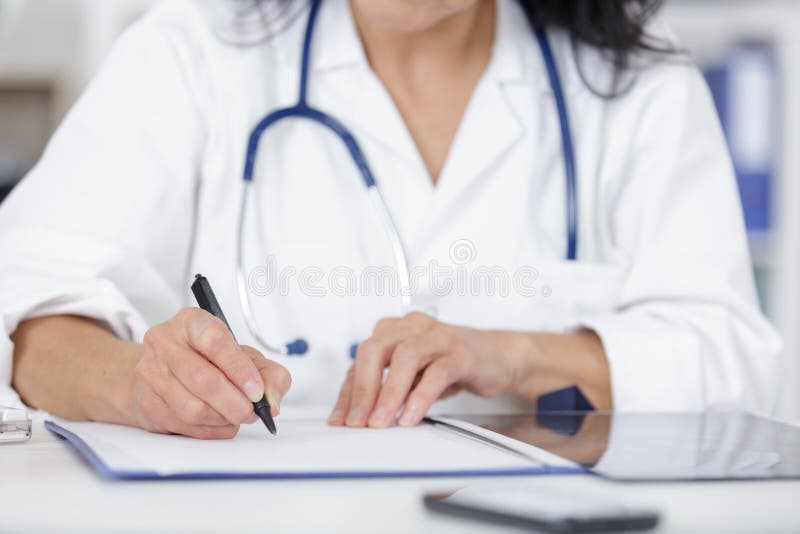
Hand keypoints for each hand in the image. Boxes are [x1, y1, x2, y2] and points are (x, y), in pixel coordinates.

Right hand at [131, 308, 290, 438]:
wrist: (169, 372)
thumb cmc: (211, 361)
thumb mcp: (247, 358)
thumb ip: (270, 375)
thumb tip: (271, 401)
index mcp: (192, 322)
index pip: (215, 341)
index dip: (240, 370)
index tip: (256, 391)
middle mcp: (165, 341)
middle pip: (203, 380)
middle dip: (235, 403)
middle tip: (251, 412)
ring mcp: (151, 372)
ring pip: (192, 408)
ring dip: (222, 419)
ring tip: (234, 415)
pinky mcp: (146, 401)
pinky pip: (183, 426)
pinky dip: (209, 430)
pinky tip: (217, 421)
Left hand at [328, 312, 527, 428]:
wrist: (498, 355)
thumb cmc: (450, 363)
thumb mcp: (413, 375)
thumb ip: (387, 385)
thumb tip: (356, 413)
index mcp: (395, 329)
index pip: (361, 359)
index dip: (348, 391)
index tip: (341, 419)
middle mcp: (414, 327)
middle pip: (376, 349)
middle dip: (363, 389)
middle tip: (358, 422)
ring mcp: (439, 337)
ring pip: (405, 357)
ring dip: (389, 394)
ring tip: (381, 422)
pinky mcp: (462, 353)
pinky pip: (438, 372)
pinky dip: (421, 397)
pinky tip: (411, 416)